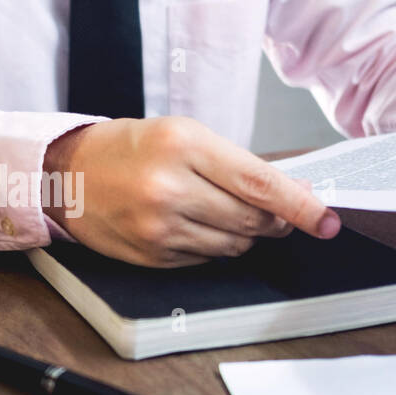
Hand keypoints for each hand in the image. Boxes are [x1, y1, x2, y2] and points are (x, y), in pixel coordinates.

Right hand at [42, 116, 340, 267]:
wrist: (66, 173)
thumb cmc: (130, 148)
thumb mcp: (183, 134)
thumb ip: (238, 164)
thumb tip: (294, 195)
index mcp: (184, 146)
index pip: (261, 184)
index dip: (302, 206)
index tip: (329, 221)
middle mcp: (170, 189)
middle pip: (252, 219)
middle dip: (274, 220)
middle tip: (275, 214)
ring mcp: (158, 228)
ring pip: (234, 244)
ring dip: (242, 234)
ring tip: (219, 212)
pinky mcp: (151, 255)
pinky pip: (205, 259)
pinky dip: (211, 246)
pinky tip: (190, 226)